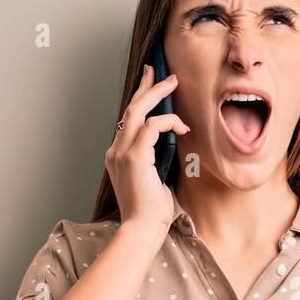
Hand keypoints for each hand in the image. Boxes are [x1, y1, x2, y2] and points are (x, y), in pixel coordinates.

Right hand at [105, 63, 189, 240]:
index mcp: (118, 156)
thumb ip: (156, 161)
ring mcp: (122, 152)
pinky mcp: (135, 156)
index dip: (140, 100)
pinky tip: (183, 127)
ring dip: (157, 95)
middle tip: (160, 72)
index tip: (151, 85)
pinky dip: (169, 122)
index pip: (128, 121)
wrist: (142, 228)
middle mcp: (116, 150)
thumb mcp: (154, 180)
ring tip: (173, 83)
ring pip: (138, 111)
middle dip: (146, 87)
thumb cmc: (150, 211)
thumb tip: (172, 147)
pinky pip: (152, 127)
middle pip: (130, 109)